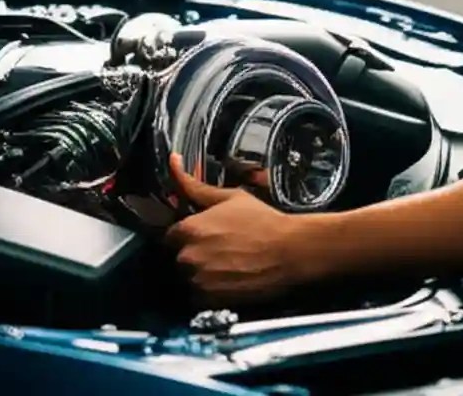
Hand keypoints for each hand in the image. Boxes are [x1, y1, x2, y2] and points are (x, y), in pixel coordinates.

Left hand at [163, 153, 310, 305]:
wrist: (291, 251)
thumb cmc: (263, 221)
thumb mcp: (229, 198)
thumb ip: (194, 185)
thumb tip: (172, 161)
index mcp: (187, 229)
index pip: (171, 236)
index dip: (187, 236)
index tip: (205, 236)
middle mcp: (187, 256)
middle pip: (178, 259)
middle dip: (194, 255)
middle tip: (220, 252)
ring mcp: (198, 280)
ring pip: (188, 279)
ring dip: (201, 275)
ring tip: (227, 268)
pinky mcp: (210, 300)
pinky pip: (199, 298)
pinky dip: (210, 292)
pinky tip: (230, 281)